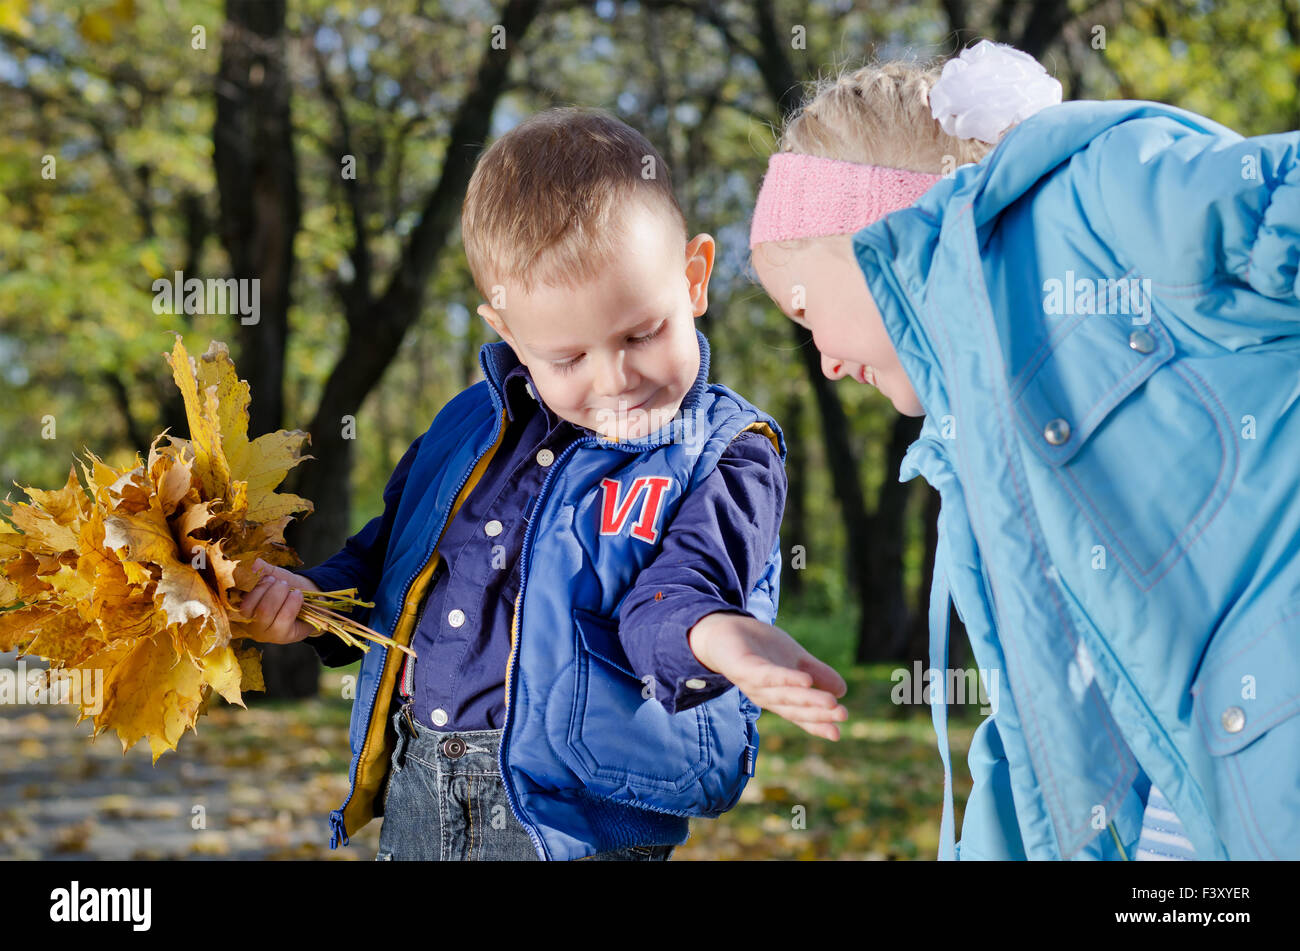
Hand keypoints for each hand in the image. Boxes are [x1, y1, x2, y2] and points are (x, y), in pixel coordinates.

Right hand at [238, 559, 319, 644]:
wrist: (308, 599)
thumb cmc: (285, 588)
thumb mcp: (271, 574)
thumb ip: (259, 568)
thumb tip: (250, 562)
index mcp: (238, 607)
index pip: (232, 599)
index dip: (247, 584)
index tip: (264, 575)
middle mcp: (247, 623)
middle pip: (248, 606)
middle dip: (265, 588)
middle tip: (278, 581)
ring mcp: (264, 632)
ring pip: (265, 611)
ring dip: (279, 593)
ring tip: (288, 587)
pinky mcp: (282, 636)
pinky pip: (284, 617)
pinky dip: (292, 602)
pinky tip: (298, 595)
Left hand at [688, 612, 847, 740]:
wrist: (725, 630)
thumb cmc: (760, 648)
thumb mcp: (795, 660)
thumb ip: (817, 674)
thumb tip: (843, 691)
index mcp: (778, 696)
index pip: (799, 714)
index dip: (817, 724)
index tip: (838, 734)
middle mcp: (765, 696)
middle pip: (794, 708)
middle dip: (818, 713)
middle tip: (843, 715)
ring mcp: (753, 683)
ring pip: (783, 695)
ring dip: (808, 699)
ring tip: (832, 703)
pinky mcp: (744, 668)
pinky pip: (766, 676)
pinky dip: (785, 679)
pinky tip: (805, 681)